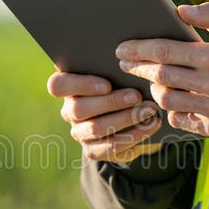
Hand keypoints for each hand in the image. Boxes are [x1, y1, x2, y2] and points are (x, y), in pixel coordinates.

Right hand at [46, 72, 162, 162]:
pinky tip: (151, 125)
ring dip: (125, 118)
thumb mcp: (116, 72)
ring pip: (96, 128)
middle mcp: (69, 111)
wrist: (130, 114)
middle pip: (79, 109)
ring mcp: (80, 132)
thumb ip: (115, 67)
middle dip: (111, 102)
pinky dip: (134, 135)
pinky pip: (110, 146)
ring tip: (149, 110)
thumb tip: (131, 59)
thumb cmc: (122, 83)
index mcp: (67, 87)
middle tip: (137, 96)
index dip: (80, 85)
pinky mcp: (93, 150)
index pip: (57, 85)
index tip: (107, 84)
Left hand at [116, 2, 208, 137]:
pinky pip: (181, 120)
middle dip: (137, 69)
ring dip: (153, 90)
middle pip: (160, 77)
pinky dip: (171, 111)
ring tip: (151, 81)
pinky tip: (171, 101)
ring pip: (166, 101)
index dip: (138, 50)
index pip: (165, 51)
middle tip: (124, 63)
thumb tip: (180, 10)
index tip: (122, 49)